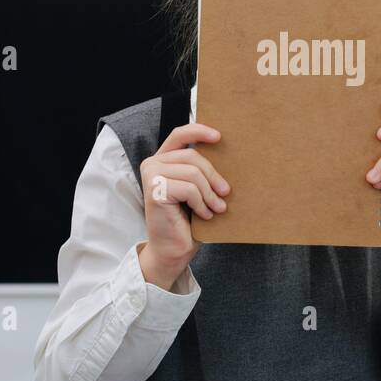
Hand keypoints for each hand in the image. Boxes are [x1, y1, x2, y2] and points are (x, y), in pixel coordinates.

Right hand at [138, 122, 228, 288]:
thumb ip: (202, 171)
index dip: (199, 131)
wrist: (174, 249)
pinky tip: (204, 215)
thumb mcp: (198, 190)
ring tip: (217, 208)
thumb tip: (229, 155)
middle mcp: (153, 164)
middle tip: (226, 192)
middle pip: (192, 156)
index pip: (180, 135)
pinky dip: (201, 203)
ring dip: (209, 193)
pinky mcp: (154, 191)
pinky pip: (188, 189)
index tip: (220, 137)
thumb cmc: (188, 220)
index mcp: (164, 160)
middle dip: (214, 175)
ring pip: (192, 173)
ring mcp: (151, 177)